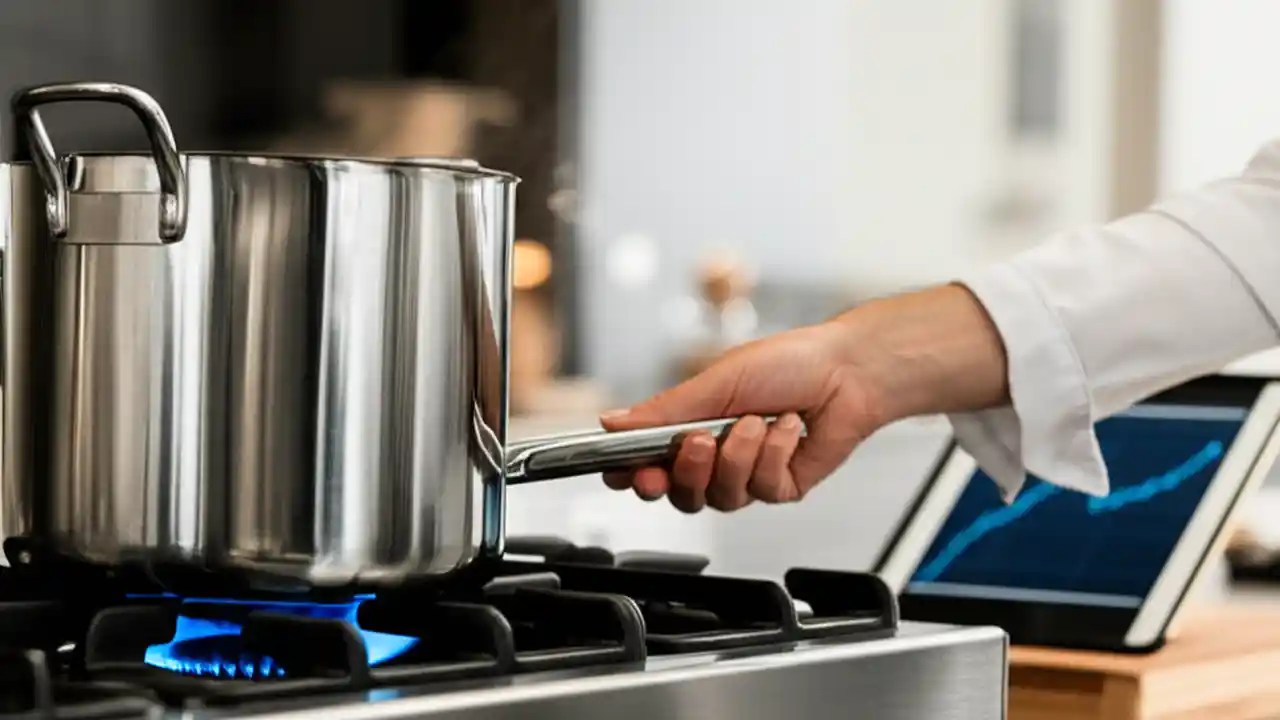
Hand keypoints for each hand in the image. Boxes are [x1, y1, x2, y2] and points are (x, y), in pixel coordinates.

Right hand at [598, 285, 1008, 512]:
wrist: (848, 371)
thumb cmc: (788, 362)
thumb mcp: (717, 380)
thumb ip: (664, 410)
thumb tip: (613, 421)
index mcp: (692, 425)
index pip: (649, 464)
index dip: (636, 475)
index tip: (629, 473)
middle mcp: (717, 454)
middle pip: (681, 493)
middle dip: (689, 471)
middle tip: (700, 443)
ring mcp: (748, 474)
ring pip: (720, 496)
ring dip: (738, 456)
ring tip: (756, 422)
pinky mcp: (780, 486)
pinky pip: (762, 490)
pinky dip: (774, 455)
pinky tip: (788, 429)